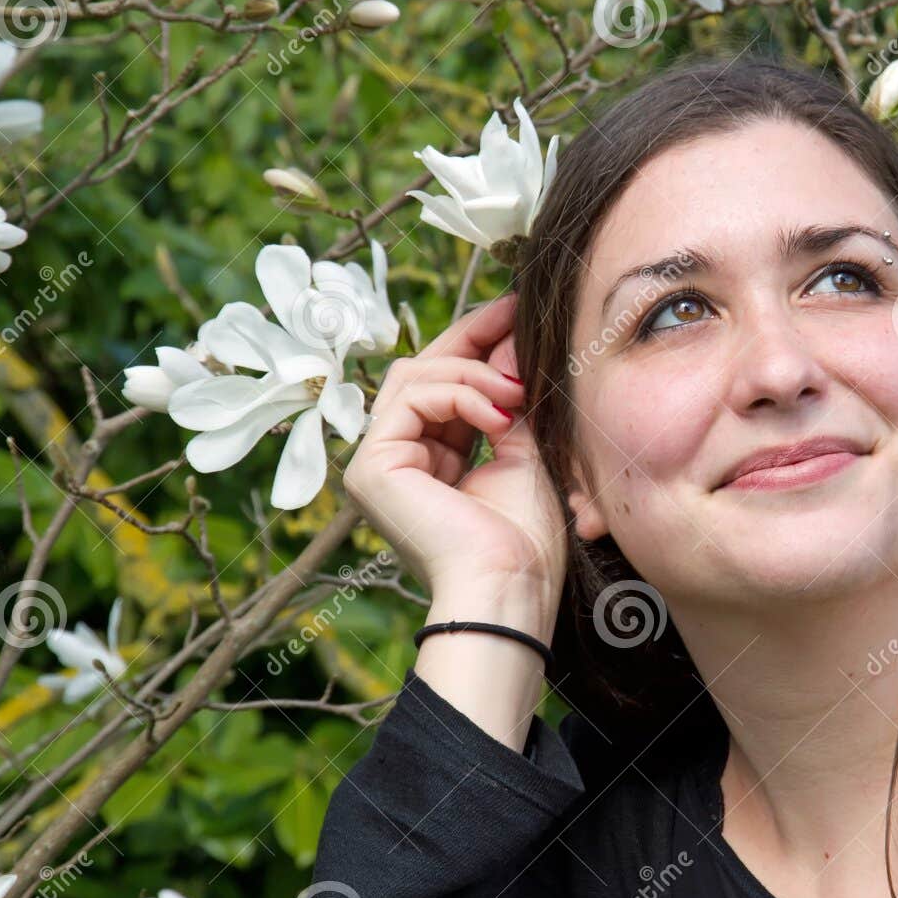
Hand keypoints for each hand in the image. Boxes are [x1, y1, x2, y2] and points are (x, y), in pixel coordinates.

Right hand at [342, 294, 565, 619]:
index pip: (446, 380)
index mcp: (432, 458)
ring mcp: (378, 462)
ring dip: (475, 373)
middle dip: (475, 339)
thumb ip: (511, 399)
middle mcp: (398, 457)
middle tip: (517, 316)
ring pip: (417, 375)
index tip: (517, 308)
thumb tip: (512, 338)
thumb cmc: (526, 539)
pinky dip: (460, 394)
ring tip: (518, 394)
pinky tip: (500, 416)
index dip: (479, 340)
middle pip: (425, 367)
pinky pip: (412, 398)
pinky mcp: (372, 467)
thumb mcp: (526, 450)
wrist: (511, 589)